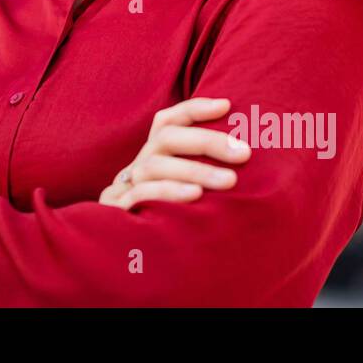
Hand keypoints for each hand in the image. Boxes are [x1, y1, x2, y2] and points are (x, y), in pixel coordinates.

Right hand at [99, 97, 248, 208]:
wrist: (121, 257)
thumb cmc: (165, 219)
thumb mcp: (184, 190)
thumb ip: (203, 171)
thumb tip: (246, 154)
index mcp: (153, 155)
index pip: (168, 120)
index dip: (195, 109)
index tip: (226, 105)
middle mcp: (138, 165)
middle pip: (166, 138)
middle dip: (207, 141)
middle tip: (244, 153)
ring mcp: (124, 186)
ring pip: (155, 165)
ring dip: (196, 170)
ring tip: (230, 181)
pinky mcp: (116, 209)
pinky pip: (141, 195)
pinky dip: (169, 192)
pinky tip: (196, 197)